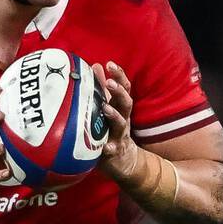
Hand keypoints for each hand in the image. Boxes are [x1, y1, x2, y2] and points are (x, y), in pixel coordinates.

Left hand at [92, 61, 139, 183]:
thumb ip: (103, 89)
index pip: (123, 87)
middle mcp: (123, 119)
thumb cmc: (112, 130)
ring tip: (105, 108)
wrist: (123, 160)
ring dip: (114, 115)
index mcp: (120, 107)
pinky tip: (105, 147)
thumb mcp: (109, 107)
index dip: (119, 75)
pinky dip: (110, 148)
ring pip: (121, 123)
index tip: (110, 63)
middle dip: (119, 91)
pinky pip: (114, 150)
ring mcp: (120, 135)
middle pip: (126, 102)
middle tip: (109, 82)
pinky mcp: (116, 152)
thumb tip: (96, 66)